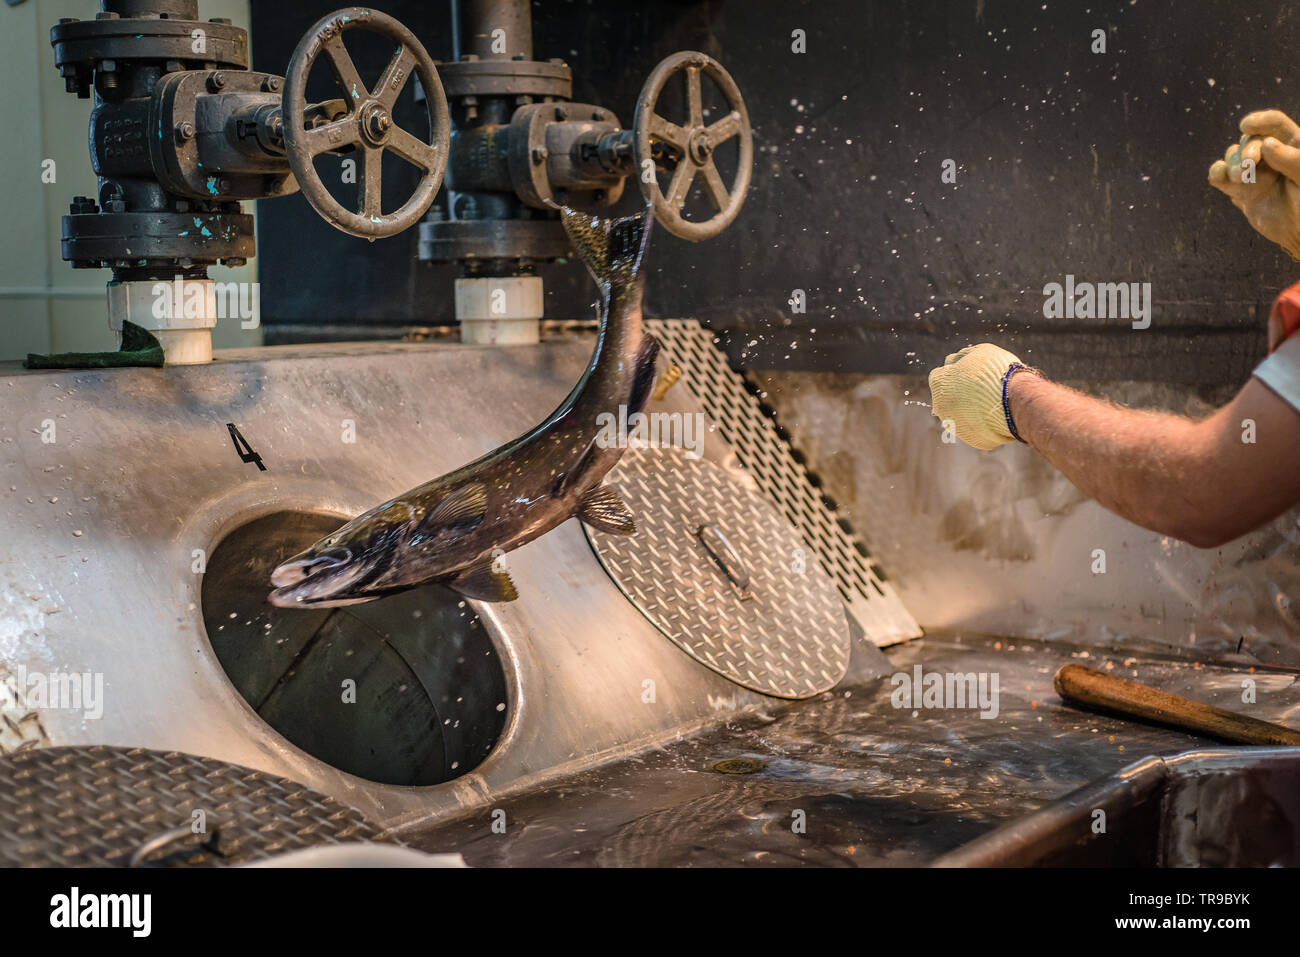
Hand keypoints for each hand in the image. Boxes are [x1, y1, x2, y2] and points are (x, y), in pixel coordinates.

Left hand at [927, 343, 1025, 450]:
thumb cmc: (997, 373)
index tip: (969, 371)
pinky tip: (996, 414)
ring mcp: (956, 425)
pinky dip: (983, 422)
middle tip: (982, 387)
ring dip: (971, 408)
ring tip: (992, 401)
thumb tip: (952, 362)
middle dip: (960, 392)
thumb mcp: (979, 352)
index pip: (939, 375)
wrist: (1016, 401)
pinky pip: (976, 428)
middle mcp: (941, 407)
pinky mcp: (972, 439)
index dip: (955, 371)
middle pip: (948, 397)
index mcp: (939, 384)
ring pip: (961, 414)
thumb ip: (961, 357)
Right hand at [1208, 109, 1299, 259]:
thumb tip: (1267, 144)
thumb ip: (1292, 160)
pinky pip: (1219, 175)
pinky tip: (1222, 177)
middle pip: (1250, 140)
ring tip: (1242, 179)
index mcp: (1293, 146)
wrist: (1299, 233)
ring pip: (1233, 156)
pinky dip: (1216, 173)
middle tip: (1248, 166)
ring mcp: (1253, 173)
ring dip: (1233, 164)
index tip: (1245, 126)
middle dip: (1246, 150)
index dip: (1260, 121)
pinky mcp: (1238, 190)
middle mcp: (1271, 156)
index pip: (1275, 124)